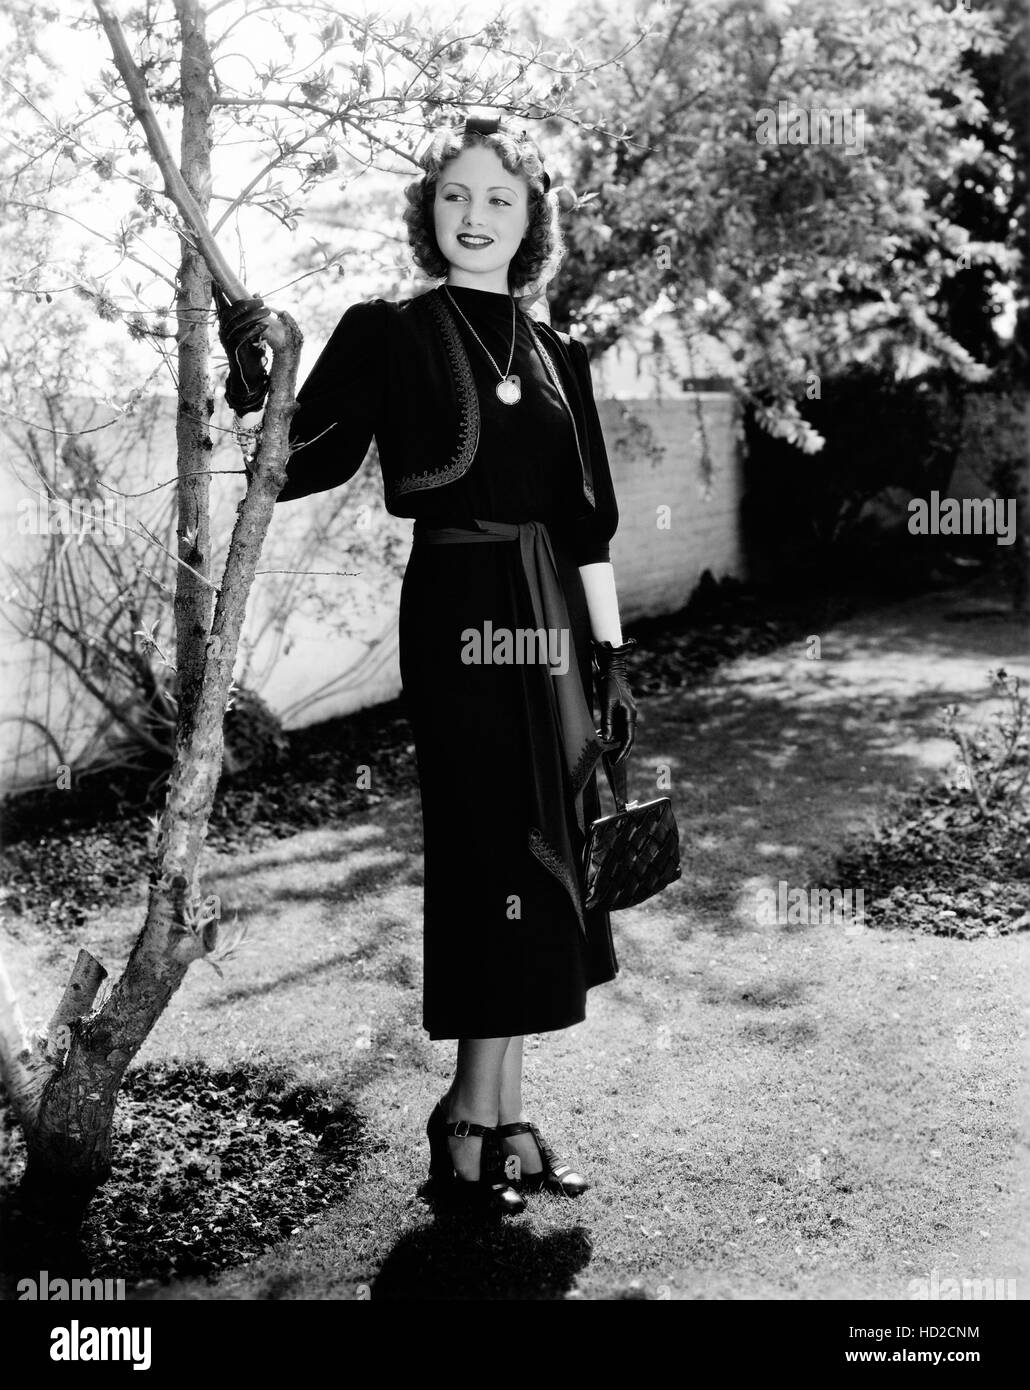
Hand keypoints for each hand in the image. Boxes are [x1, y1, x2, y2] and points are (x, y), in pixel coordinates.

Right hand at [214, 284, 271, 412]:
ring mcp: (227, 341)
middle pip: (230, 313)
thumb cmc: (251, 352)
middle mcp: (223, 332)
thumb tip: (258, 295)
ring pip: (237, 323)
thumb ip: (253, 314)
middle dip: (245, 304)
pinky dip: (254, 329)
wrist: (249, 376)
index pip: (221, 308)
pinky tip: (264, 326)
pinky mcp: (234, 350)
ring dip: (253, 315)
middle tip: (261, 301)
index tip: (216, 281)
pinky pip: (242, 336)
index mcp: (226, 326)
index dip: (217, 295)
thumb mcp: (252, 331)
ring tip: (266, 311)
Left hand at [592, 637, 637, 763]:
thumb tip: (608, 739)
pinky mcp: (619, 710)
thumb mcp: (607, 703)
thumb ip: (608, 721)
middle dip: (620, 751)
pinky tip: (602, 737)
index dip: (622, 752)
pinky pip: (616, 726)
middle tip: (612, 763)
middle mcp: (630, 716)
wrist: (611, 669)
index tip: (615, 762)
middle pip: (626, 738)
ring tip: (606, 754)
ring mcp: (625, 713)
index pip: (628, 739)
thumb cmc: (610, 685)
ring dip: (614, 743)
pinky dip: (610, 733)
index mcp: (630, 715)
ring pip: (621, 733)